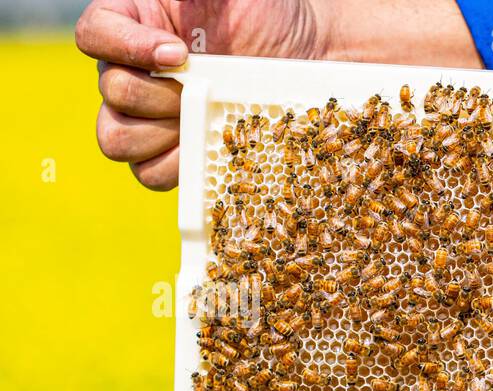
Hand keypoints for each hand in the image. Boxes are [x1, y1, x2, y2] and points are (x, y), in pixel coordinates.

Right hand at [77, 0, 325, 189]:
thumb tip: (185, 0)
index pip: (93, 34)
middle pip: (113, 93)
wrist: (301, 60)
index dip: (126, 46)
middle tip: (205, 88)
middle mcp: (130, 70)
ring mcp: (148, 117)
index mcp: (131, 22)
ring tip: (205, 117)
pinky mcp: (172, 154)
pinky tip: (208, 146)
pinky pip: (149, 174)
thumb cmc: (262, 16)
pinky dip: (177, 166)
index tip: (179, 53)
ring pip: (117, 140)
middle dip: (161, 95)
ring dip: (164, 133)